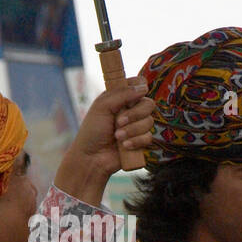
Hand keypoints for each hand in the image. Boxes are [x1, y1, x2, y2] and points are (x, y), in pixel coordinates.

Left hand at [54, 78, 153, 204]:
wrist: (91, 157)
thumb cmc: (92, 131)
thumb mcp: (102, 107)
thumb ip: (121, 94)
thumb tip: (143, 87)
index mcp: (121, 98)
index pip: (139, 84)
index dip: (141, 87)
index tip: (136, 93)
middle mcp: (131, 110)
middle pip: (148, 104)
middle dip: (135, 114)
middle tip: (119, 122)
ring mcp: (137, 126)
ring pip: (149, 122)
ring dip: (132, 130)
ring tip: (117, 137)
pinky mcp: (140, 142)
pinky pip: (148, 137)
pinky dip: (136, 141)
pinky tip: (124, 146)